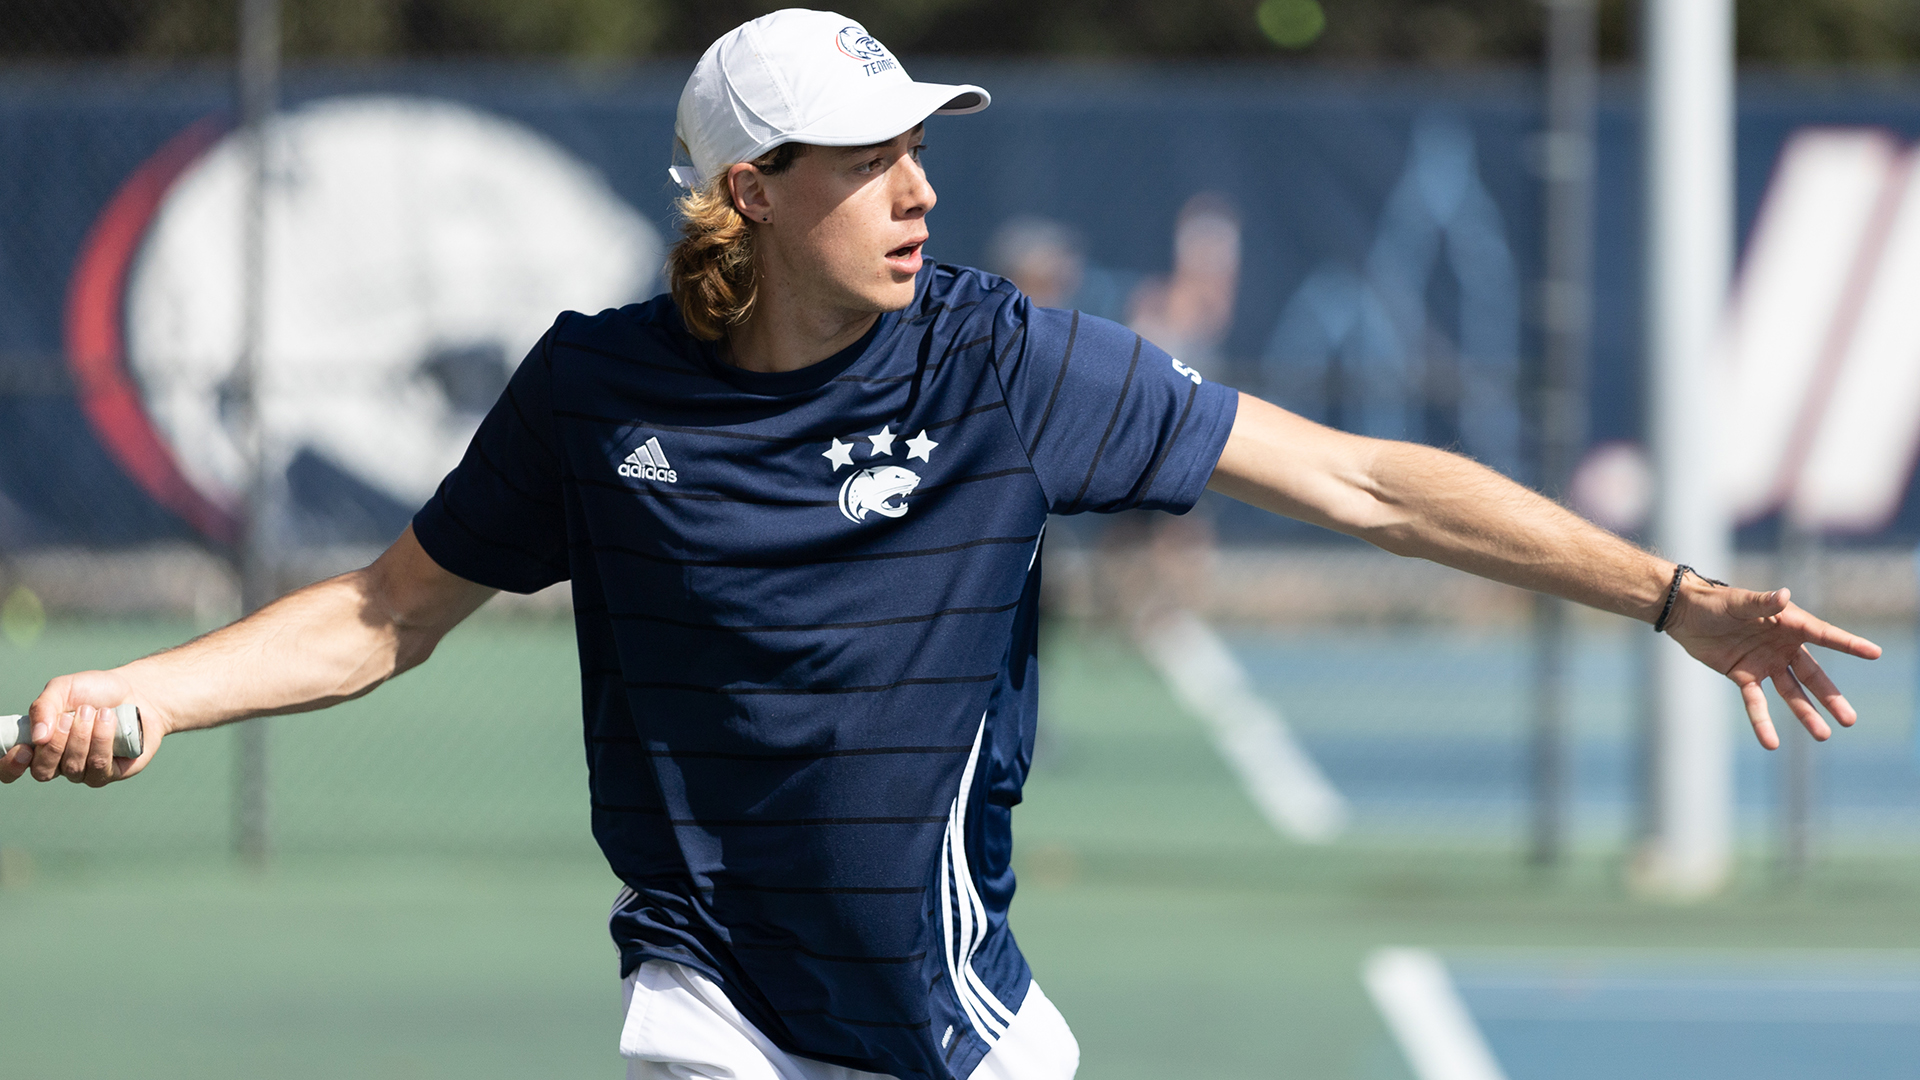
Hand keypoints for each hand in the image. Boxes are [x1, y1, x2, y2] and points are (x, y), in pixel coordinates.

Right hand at [0, 670, 166, 786]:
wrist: (137, 691)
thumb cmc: (96, 691)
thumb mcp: (63, 688)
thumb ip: (43, 707)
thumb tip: (37, 737)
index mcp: (39, 745)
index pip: (11, 769)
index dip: (10, 766)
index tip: (25, 748)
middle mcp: (57, 763)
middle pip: (42, 771)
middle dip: (57, 742)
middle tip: (74, 715)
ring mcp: (83, 771)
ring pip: (73, 767)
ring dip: (83, 736)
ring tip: (97, 712)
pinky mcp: (109, 773)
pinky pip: (98, 767)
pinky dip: (102, 741)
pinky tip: (109, 721)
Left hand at [1665, 581, 1881, 749]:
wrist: (1685, 613)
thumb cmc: (1715, 601)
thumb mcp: (1738, 602)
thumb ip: (1761, 602)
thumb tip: (1784, 595)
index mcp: (1789, 623)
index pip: (1824, 635)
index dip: (1848, 644)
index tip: (1874, 653)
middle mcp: (1782, 646)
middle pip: (1812, 675)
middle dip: (1830, 697)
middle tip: (1849, 720)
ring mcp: (1765, 663)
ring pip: (1791, 693)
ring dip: (1806, 714)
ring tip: (1824, 735)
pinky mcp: (1743, 676)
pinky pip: (1756, 702)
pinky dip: (1762, 722)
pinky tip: (1771, 742)